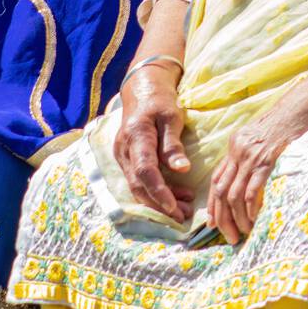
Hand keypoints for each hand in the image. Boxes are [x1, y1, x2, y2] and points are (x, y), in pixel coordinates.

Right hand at [113, 63, 193, 222]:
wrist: (141, 92)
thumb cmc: (160, 102)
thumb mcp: (172, 117)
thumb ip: (173, 144)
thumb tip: (182, 169)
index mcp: (136, 136)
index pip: (144, 171)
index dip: (158, 192)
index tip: (174, 208)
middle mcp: (124, 150)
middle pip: (139, 185)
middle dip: (160, 205)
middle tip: (184, 216)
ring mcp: (122, 156)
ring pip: (138, 187)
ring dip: (160, 201)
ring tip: (185, 210)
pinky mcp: (127, 160)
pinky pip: (139, 181)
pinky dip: (157, 192)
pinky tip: (177, 197)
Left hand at [206, 69, 307, 244]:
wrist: (304, 105)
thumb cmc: (290, 121)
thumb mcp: (265, 136)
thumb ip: (254, 154)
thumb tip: (253, 178)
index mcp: (235, 145)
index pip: (216, 180)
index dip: (213, 204)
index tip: (212, 223)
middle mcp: (238, 150)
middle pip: (220, 191)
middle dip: (222, 218)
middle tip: (230, 237)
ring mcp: (251, 155)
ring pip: (233, 195)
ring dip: (236, 219)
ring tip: (243, 234)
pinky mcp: (266, 160)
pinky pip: (251, 191)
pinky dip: (250, 210)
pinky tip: (255, 220)